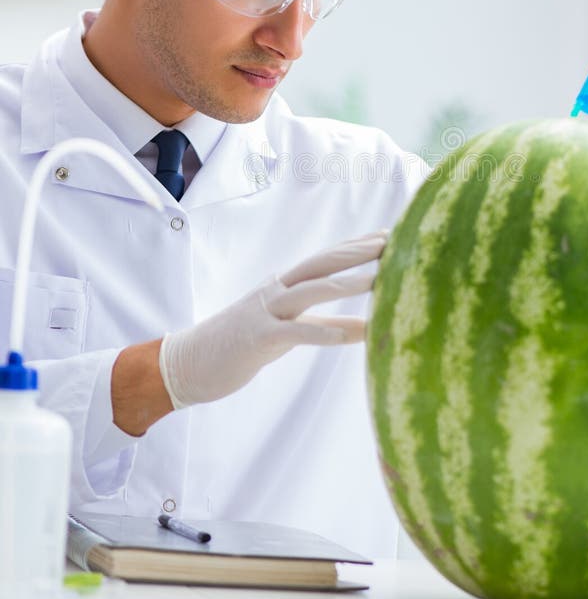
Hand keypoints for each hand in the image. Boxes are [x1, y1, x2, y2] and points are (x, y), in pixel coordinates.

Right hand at [158, 230, 387, 408]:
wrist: (186, 364)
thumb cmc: (243, 346)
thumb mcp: (291, 333)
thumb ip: (328, 327)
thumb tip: (369, 327)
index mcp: (285, 286)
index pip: (327, 259)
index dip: (357, 245)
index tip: (389, 233)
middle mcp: (277, 291)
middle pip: (322, 263)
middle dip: (357, 251)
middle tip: (391, 241)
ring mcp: (266, 312)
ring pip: (310, 290)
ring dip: (347, 283)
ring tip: (380, 279)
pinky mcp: (257, 339)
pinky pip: (294, 333)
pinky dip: (323, 332)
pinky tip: (350, 335)